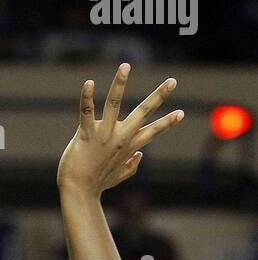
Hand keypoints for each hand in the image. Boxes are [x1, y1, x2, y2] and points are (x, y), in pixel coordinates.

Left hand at [57, 65, 183, 197]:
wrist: (78, 193)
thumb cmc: (95, 185)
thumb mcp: (118, 177)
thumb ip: (130, 166)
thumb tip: (140, 156)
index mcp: (128, 146)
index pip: (152, 132)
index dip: (167, 123)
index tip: (181, 113)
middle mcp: (119, 138)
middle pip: (143, 114)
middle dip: (158, 96)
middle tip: (172, 81)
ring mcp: (103, 136)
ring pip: (114, 104)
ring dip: (120, 84)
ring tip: (126, 66)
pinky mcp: (86, 135)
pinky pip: (86, 113)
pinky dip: (87, 97)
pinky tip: (88, 83)